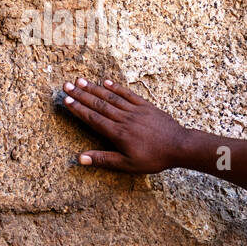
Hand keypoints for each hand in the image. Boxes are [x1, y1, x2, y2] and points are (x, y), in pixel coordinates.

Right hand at [59, 77, 191, 172]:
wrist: (180, 146)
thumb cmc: (154, 158)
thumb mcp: (128, 165)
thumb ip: (103, 159)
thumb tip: (80, 159)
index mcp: (118, 134)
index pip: (93, 118)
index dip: (78, 109)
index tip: (66, 100)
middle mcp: (124, 118)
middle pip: (98, 104)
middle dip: (81, 95)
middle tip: (66, 85)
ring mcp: (135, 110)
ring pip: (110, 97)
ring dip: (94, 88)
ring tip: (80, 80)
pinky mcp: (145, 106)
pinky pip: (128, 94)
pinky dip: (116, 87)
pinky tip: (105, 82)